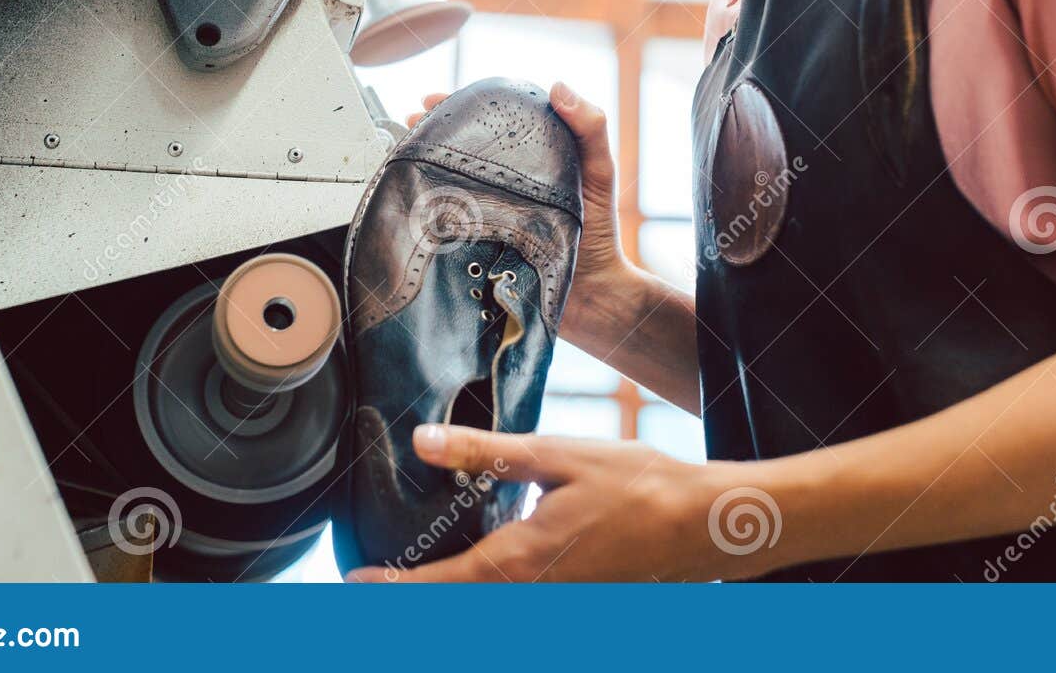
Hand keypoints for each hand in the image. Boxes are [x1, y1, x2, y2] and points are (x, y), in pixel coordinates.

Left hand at [344, 424, 761, 582]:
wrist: (704, 525)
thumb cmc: (638, 487)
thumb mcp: (557, 456)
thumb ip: (487, 452)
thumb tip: (424, 441)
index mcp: (516, 563)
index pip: (433, 589)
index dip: (387, 592)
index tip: (351, 586)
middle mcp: (530, 598)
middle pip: (453, 612)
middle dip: (412, 602)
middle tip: (373, 587)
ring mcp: (554, 607)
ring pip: (485, 613)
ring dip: (449, 598)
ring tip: (418, 578)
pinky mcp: (572, 603)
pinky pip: (516, 607)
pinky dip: (486, 595)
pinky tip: (482, 571)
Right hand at [408, 83, 635, 335]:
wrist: (592, 294)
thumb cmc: (600, 235)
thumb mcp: (599, 172)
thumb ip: (590, 130)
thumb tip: (559, 87)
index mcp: (535, 158)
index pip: (494, 121)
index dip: (464, 105)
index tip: (436, 98)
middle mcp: (508, 181)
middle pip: (465, 146)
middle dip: (433, 128)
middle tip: (410, 120)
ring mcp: (491, 208)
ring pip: (453, 178)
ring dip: (425, 160)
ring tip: (402, 148)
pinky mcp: (480, 237)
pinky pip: (449, 215)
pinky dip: (428, 201)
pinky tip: (412, 191)